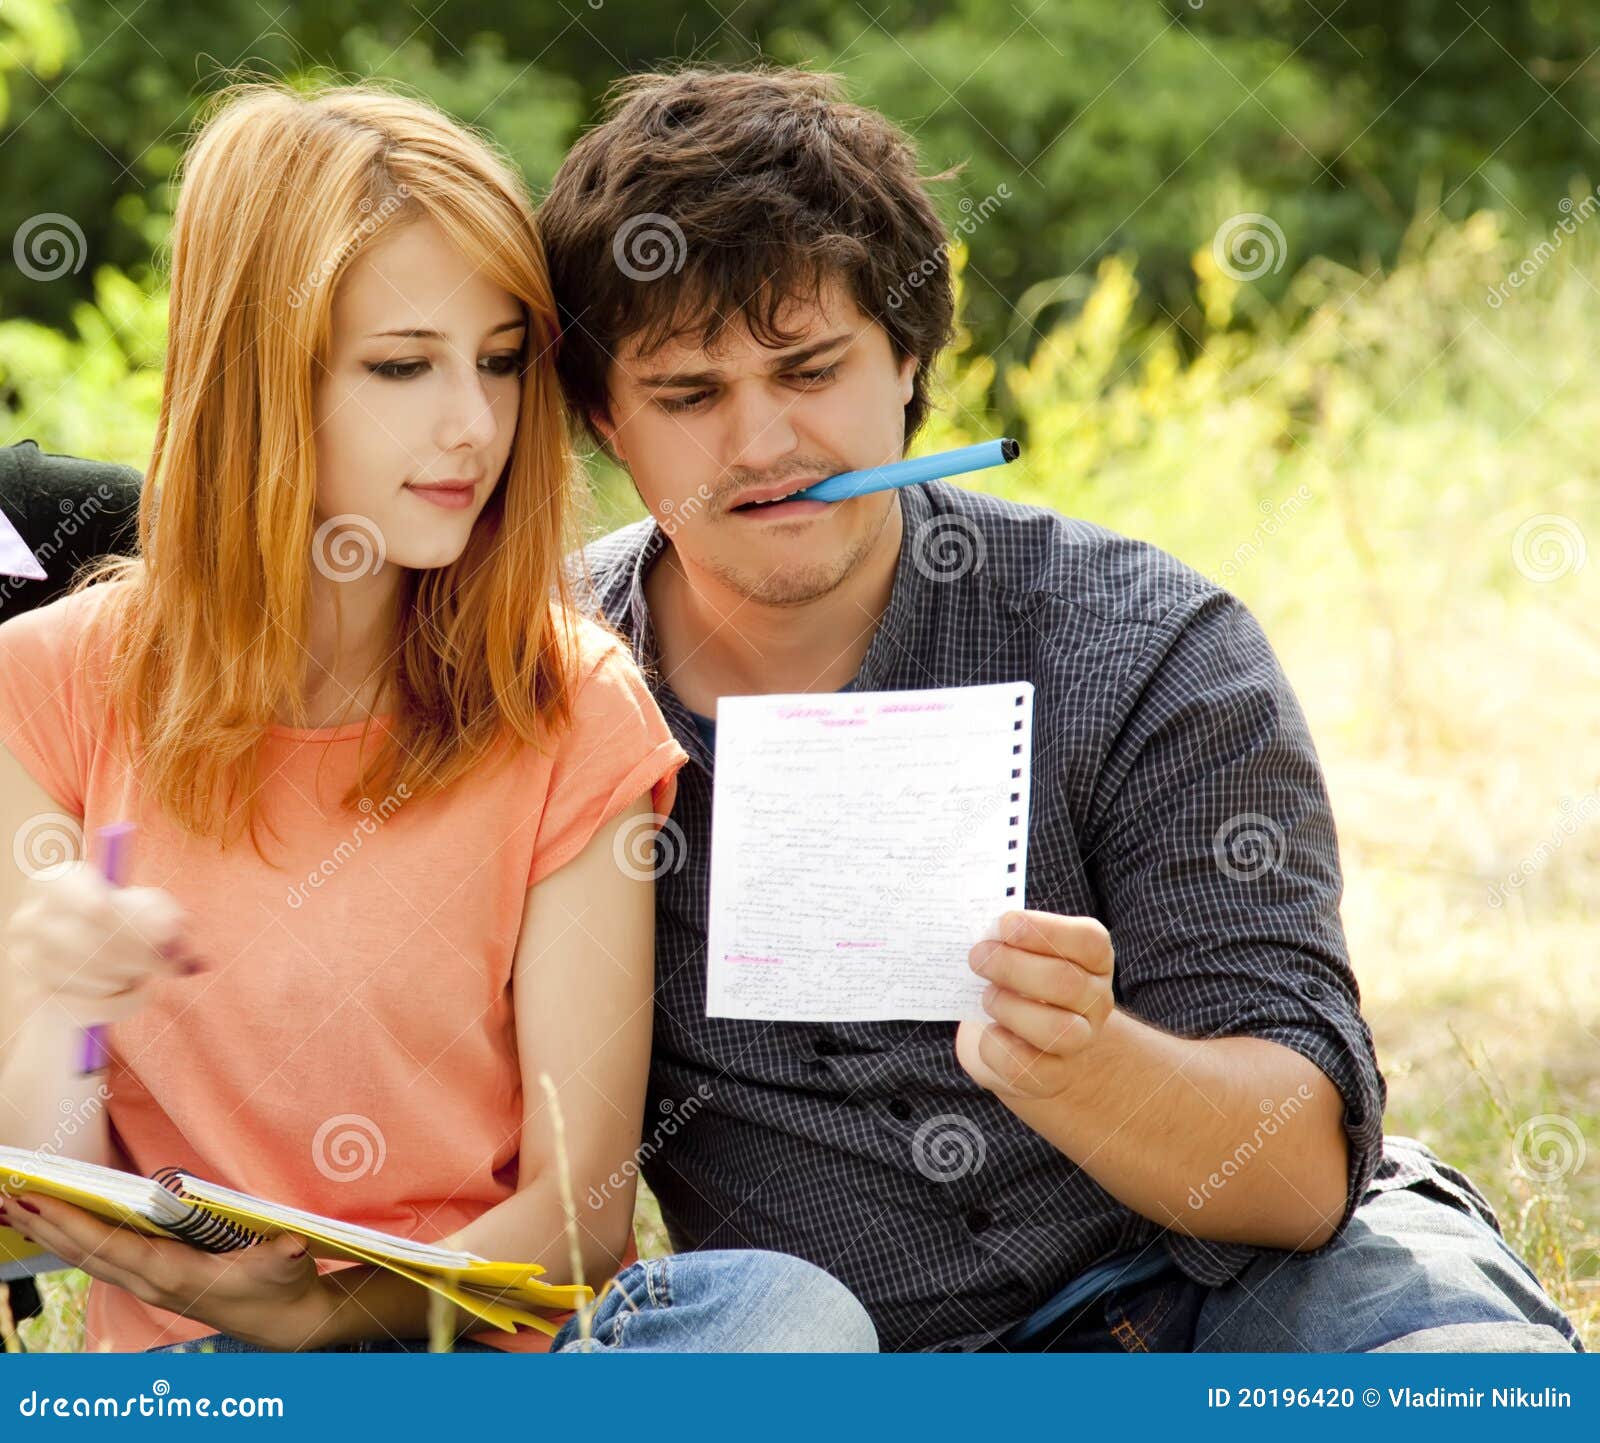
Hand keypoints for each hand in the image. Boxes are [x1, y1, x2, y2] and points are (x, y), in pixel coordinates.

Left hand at [0, 1193, 334, 1350]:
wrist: (284, 1321)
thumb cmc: (283, 1286)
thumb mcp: (288, 1267)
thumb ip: (285, 1255)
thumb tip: (293, 1245)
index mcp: (176, 1274)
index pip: (113, 1247)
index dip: (75, 1225)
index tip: (42, 1201)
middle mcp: (153, 1282)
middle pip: (87, 1254)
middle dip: (47, 1226)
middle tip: (9, 1195)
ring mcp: (149, 1284)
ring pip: (88, 1260)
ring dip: (52, 1235)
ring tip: (19, 1208)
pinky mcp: (152, 1281)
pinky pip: (101, 1260)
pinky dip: (73, 1242)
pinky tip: (58, 1229)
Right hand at [3, 860, 201, 1025]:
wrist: (81, 984)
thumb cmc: (122, 932)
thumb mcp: (149, 913)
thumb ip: (166, 915)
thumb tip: (176, 927)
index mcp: (54, 883)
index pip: (84, 897)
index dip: (125, 918)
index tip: (164, 934)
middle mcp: (29, 918)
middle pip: (94, 940)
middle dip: (144, 956)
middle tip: (175, 964)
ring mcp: (24, 959)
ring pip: (94, 973)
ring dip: (133, 976)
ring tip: (143, 971)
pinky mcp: (32, 996)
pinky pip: (90, 1004)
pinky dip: (126, 1002)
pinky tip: (139, 992)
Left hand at [955, 911, 1115, 1099]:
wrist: (1024, 1041)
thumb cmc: (1016, 982)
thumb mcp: (1016, 952)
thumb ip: (1004, 939)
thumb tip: (981, 935)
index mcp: (1093, 959)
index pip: (1088, 940)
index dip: (1046, 930)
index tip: (1005, 924)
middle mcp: (1096, 1000)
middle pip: (1066, 982)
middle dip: (1012, 967)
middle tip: (977, 958)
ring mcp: (1081, 1041)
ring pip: (1056, 1029)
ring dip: (1009, 1009)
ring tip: (987, 998)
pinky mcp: (1055, 1076)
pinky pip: (1026, 1067)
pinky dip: (996, 1046)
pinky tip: (989, 1032)